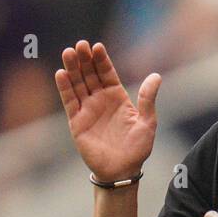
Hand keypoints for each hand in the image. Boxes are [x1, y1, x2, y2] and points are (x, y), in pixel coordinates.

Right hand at [54, 40, 160, 180]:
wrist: (122, 171)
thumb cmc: (137, 148)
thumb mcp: (147, 122)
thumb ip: (148, 99)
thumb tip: (156, 76)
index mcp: (117, 97)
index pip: (107, 73)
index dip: (101, 60)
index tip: (97, 46)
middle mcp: (100, 100)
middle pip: (89, 74)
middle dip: (85, 59)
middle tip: (80, 45)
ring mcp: (87, 110)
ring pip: (77, 84)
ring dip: (72, 68)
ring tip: (68, 52)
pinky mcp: (77, 121)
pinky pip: (69, 101)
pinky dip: (65, 88)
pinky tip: (61, 73)